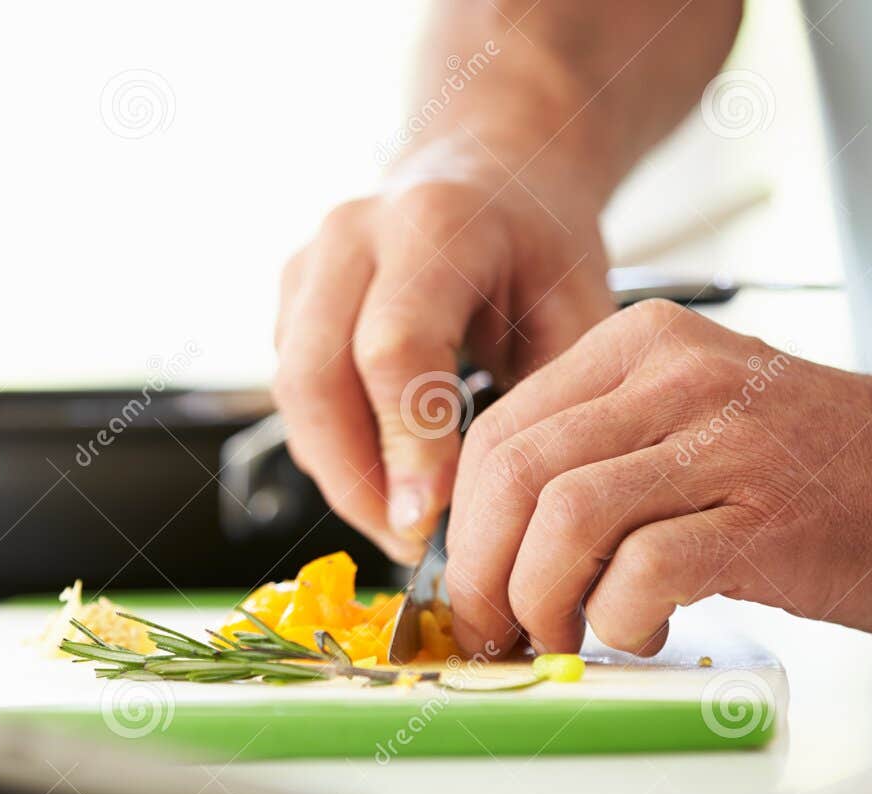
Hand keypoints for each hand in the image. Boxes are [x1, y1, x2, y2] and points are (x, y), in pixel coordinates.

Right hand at [270, 139, 613, 561]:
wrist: (494, 168)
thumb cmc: (543, 245)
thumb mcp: (580, 308)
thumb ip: (546, 399)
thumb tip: (507, 513)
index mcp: (436, 223)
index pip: (395, 348)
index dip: (406, 446)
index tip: (430, 525)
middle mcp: (354, 233)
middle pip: (316, 377)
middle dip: (357, 479)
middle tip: (410, 546)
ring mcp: (310, 261)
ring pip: (292, 392)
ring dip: (339, 475)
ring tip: (400, 528)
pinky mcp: (290, 295)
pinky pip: (293, 390)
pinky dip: (330, 449)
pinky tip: (382, 483)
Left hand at [444, 300, 871, 656]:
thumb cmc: (812, 467)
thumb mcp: (688, 421)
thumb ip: (597, 458)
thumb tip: (496, 548)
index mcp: (638, 347)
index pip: (497, 432)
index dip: (465, 529)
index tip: (470, 591)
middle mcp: (674, 376)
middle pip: (513, 475)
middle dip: (483, 575)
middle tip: (499, 632)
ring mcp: (724, 441)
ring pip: (565, 521)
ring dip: (543, 602)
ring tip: (569, 635)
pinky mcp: (767, 516)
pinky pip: (644, 572)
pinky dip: (621, 620)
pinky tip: (645, 632)